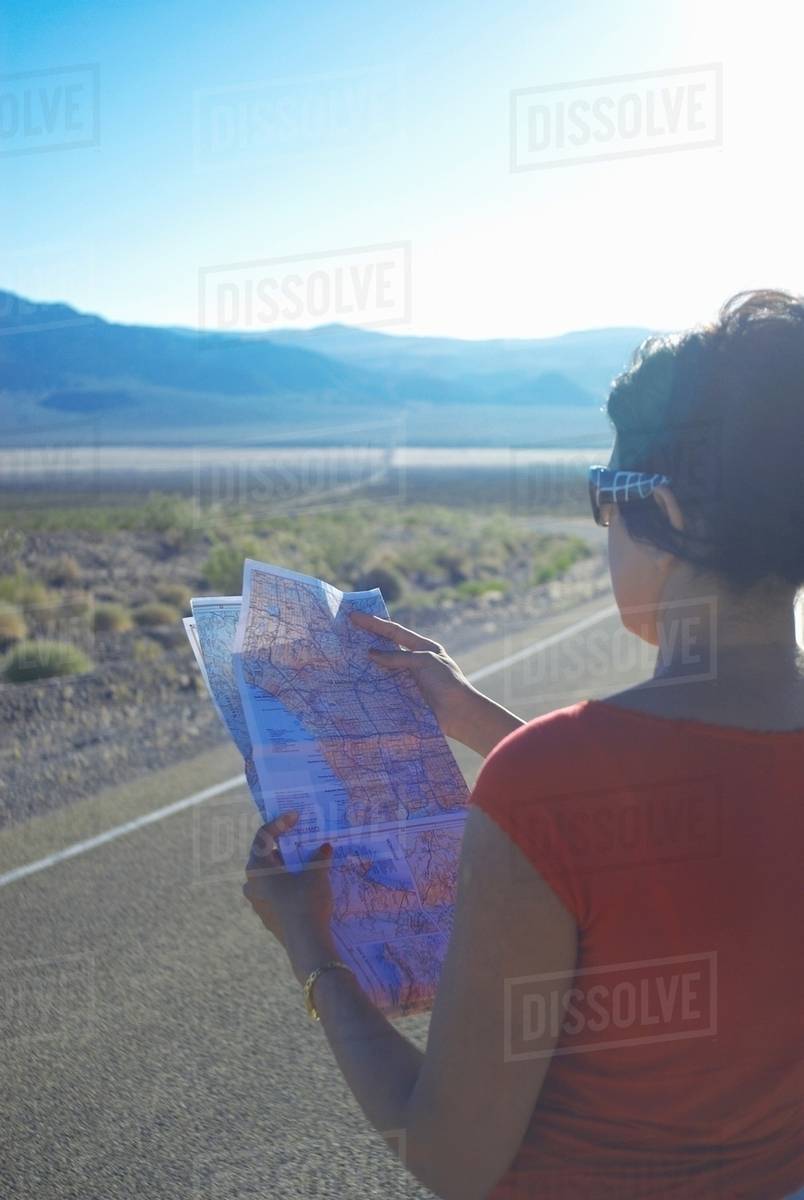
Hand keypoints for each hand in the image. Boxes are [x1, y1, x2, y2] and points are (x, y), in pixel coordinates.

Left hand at [242, 812, 335, 972]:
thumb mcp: (316, 874)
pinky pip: (275, 892)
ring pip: (270, 876)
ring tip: (308, 859)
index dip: (281, 822)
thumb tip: (325, 847)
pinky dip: (289, 882)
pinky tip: (307, 883)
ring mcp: (257, 902)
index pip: (264, 836)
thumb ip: (318, 856)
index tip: (297, 816)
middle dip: (285, 844)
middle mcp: (251, 884)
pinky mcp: (268, 916)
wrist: (307, 944)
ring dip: (287, 865)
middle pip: (265, 855)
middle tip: (302, 836)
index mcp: (257, 868)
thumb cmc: (306, 901)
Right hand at [348, 610, 477, 740]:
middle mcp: (414, 662)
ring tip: (345, 658)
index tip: (354, 616)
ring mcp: (409, 680)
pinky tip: (357, 684)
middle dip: (367, 640)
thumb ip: (398, 657)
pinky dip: (371, 685)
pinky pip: (385, 688)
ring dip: (366, 664)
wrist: (460, 714)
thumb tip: (371, 654)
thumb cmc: (447, 682)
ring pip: (383, 668)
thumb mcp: (424, 662)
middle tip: (345, 633)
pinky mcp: (405, 698)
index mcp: (423, 648)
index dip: (374, 623)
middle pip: (386, 648)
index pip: (394, 632)